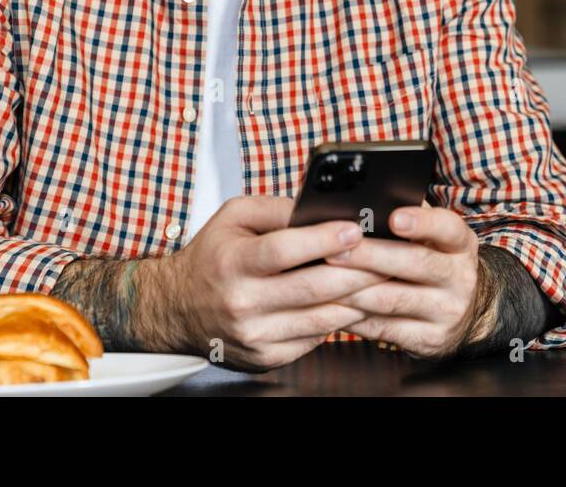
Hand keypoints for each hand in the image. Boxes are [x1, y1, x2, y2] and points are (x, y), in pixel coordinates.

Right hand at [160, 196, 389, 371]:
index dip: (322, 239)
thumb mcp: (235, 217)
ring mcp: (254, 335)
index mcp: (232, 262)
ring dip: (359, 298)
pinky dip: (340, 321)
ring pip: (321, 318)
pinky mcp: (266, 357)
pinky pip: (314, 339)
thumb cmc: (213, 255)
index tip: (355, 229)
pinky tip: (356, 303)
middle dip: (358, 271)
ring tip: (383, 279)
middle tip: (388, 256)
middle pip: (312, 287)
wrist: (177, 308)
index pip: (283, 250)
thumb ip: (278, 209)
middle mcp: (241, 302)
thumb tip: (323, 208)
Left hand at [326, 205, 494, 359]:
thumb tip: (362, 203)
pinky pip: (384, 328)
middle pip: (414, 263)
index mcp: (460, 244)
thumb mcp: (434, 238)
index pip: (447, 228)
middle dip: (370, 256)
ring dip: (353, 289)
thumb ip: (406, 219)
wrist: (462, 312)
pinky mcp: (430, 339)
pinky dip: (355, 317)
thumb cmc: (433, 262)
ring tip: (323, 280)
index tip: (394, 218)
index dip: (422, 223)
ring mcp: (447, 311)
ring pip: (393, 299)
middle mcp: (460, 276)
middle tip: (335, 250)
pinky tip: (334, 307)